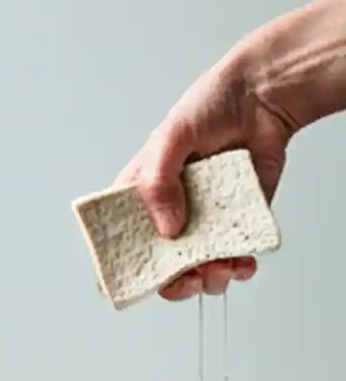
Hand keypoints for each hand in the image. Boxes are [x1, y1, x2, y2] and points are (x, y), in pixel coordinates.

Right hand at [115, 59, 298, 300]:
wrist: (262, 98)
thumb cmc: (208, 106)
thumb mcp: (170, 138)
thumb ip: (160, 182)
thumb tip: (168, 228)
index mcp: (140, 193)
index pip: (118, 237)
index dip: (121, 263)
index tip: (134, 278)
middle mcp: (168, 211)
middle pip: (159, 263)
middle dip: (173, 281)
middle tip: (188, 277)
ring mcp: (204, 218)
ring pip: (198, 267)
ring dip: (209, 279)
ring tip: (222, 268)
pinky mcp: (237, 220)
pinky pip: (235, 255)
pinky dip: (239, 268)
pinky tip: (243, 262)